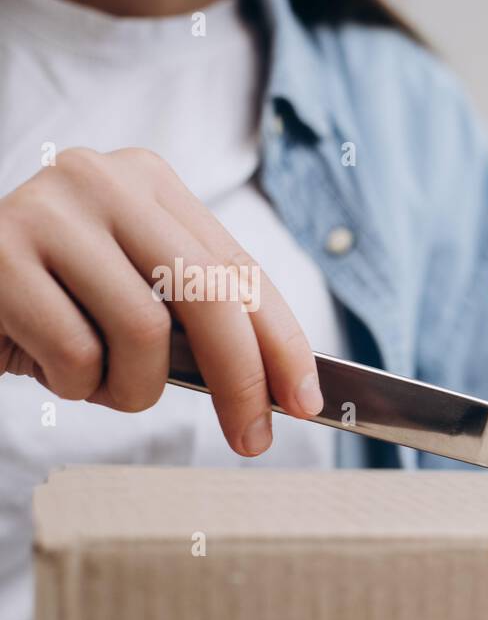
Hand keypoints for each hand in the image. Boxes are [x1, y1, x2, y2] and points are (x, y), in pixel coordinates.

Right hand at [0, 147, 321, 454]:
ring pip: (145, 330)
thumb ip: (197, 317)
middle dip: (243, 380)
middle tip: (252, 440)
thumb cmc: (50, 302)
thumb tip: (282, 387)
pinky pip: (76, 352)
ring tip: (98, 382)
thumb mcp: (132, 295)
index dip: (284, 342)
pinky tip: (48, 367)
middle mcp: (104, 180)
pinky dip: (75, 385)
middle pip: (211, 295)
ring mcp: (48, 210)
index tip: (307, 402)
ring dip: (133, 387)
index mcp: (150, 182)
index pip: (242, 270)